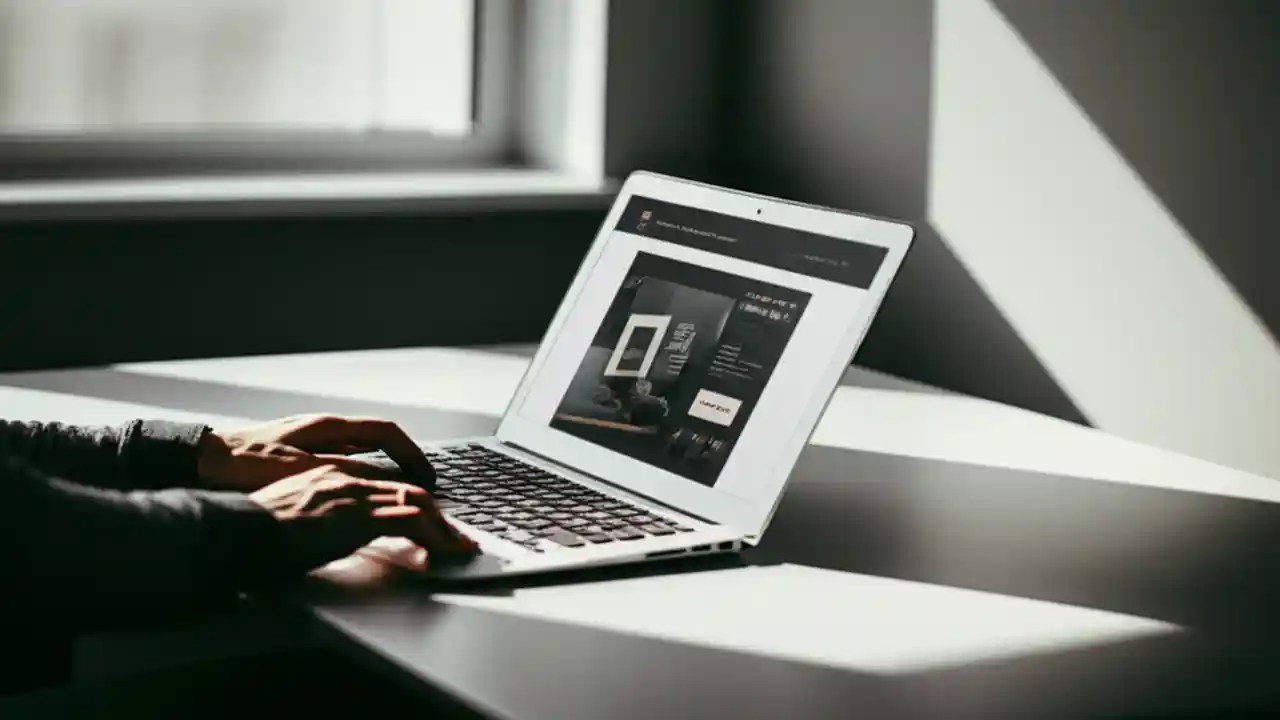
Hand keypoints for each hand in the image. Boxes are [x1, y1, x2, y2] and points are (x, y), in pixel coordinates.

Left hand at [198, 414, 434, 491]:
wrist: (201, 461)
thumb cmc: (245, 465)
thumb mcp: (302, 470)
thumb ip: (344, 472)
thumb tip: (383, 479)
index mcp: (328, 426)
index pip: (386, 433)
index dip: (412, 454)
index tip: (427, 476)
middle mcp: (323, 428)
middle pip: (377, 441)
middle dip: (402, 462)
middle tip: (419, 487)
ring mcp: (310, 439)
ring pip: (360, 452)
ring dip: (382, 470)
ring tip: (396, 494)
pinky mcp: (297, 454)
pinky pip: (342, 461)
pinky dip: (360, 475)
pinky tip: (358, 496)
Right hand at [250, 465, 476, 572]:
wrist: (238, 531)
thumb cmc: (256, 532)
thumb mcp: (294, 518)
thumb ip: (322, 521)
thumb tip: (337, 538)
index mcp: (330, 476)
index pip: (384, 483)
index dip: (411, 502)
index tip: (428, 519)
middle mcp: (345, 478)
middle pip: (406, 489)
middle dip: (436, 514)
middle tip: (454, 535)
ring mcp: (352, 494)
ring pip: (413, 501)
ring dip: (440, 526)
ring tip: (456, 545)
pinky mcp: (355, 514)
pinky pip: (406, 520)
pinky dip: (429, 535)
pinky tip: (438, 551)